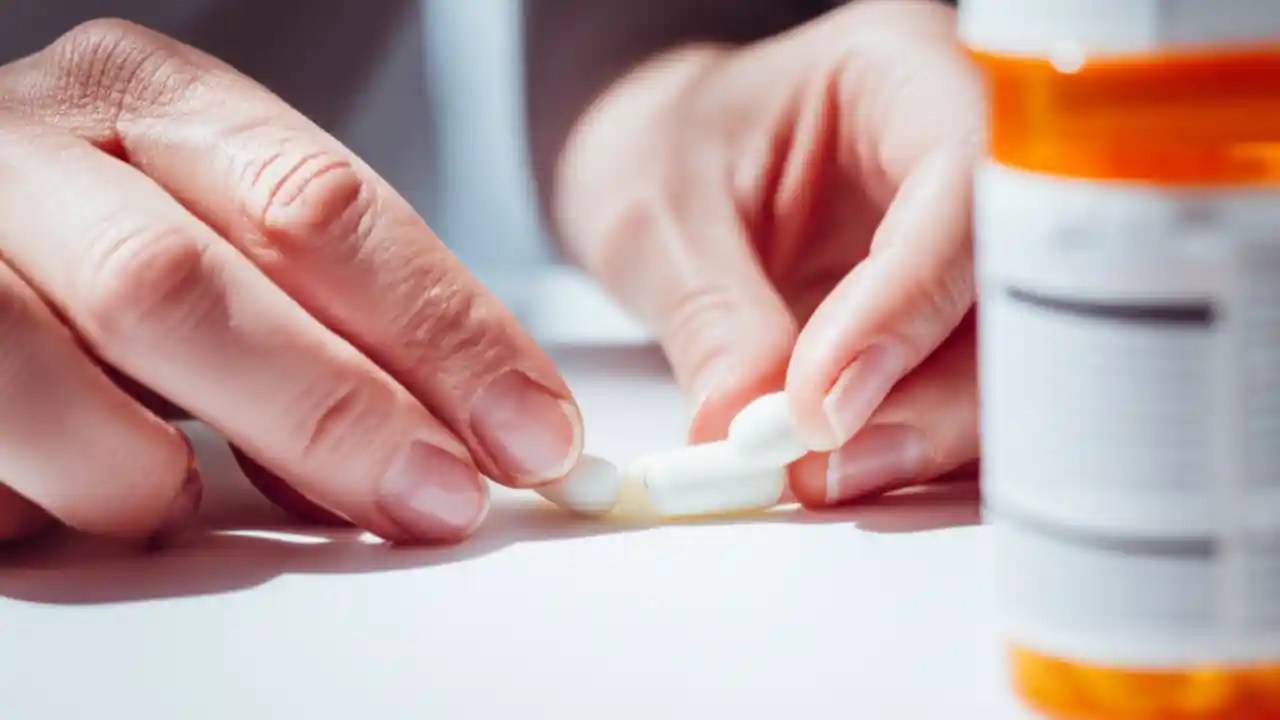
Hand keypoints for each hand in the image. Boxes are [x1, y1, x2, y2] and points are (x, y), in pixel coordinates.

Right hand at [0, 20, 582, 544]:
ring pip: (44, 375)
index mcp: (148, 98)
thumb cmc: (113, 234)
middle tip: (435, 497)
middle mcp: (30, 146)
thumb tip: (449, 453)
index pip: (320, 207)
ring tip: (177, 495)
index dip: (439, 331)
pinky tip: (82, 491)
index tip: (531, 432)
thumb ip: (329, 323)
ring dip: (143, 471)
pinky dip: (48, 496)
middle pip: (183, 284)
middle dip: (330, 412)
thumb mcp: (231, 238)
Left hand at [553, 0, 978, 505]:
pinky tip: (853, 476)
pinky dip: (915, 449)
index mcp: (900, 74)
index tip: (822, 401)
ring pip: (1011, 360)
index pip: (962, 181)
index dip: (907, 302)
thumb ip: (710, 316)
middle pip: (1015, 286)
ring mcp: (974, 244)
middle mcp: (968, 153)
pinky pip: (971, 396)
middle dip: (932, 397)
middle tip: (830, 469)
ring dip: (925, 439)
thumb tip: (749, 431)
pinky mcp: (960, 320)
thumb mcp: (656, 218)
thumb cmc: (661, 152)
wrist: (665, 168)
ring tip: (823, 480)